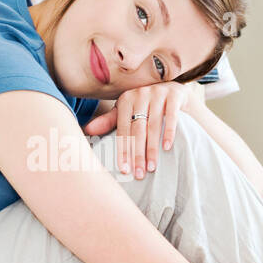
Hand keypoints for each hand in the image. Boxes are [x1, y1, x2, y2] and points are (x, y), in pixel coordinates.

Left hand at [82, 81, 196, 177]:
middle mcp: (140, 94)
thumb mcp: (127, 111)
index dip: (123, 150)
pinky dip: (169, 133)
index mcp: (126, 100)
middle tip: (139, 174)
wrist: (173, 88)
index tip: (124, 170)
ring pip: (153, 126)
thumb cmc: (146, 104)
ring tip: (152, 167)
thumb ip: (109, 121)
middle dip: (137, 154)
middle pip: (137, 130)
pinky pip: (171, 117)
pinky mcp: (174, 95)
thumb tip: (87, 129)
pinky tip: (167, 148)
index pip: (123, 130)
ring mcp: (158, 93)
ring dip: (152, 149)